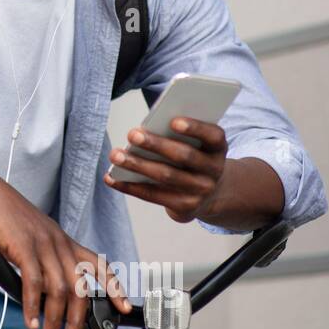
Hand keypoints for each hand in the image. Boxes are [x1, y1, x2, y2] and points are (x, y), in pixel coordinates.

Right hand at [0, 164, 131, 328]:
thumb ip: (43, 261)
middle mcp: (59, 243)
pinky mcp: (23, 246)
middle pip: (80, 288)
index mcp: (64, 240)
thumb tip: (44, 293)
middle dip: (78, 321)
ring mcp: (42, 244)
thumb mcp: (32, 236)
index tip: (123, 308)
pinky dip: (33, 306)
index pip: (99, 264)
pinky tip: (30, 321)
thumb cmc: (3, 215)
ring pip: (60, 290)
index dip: (114, 286)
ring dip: (56, 320)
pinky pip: (34, 282)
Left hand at [103, 117, 228, 222]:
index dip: (195, 128)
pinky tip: (111, 178)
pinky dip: (129, 186)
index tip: (173, 121)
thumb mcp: (196, 144)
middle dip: (156, 144)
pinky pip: (153, 195)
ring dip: (137, 164)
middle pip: (184, 156)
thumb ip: (179, 135)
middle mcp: (214, 171)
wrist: (210, 193)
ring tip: (115, 155)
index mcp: (218, 148)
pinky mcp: (185, 207)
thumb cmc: (193, 158)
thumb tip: (144, 131)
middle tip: (132, 134)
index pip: (213, 136)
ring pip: (165, 176)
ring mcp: (200, 191)